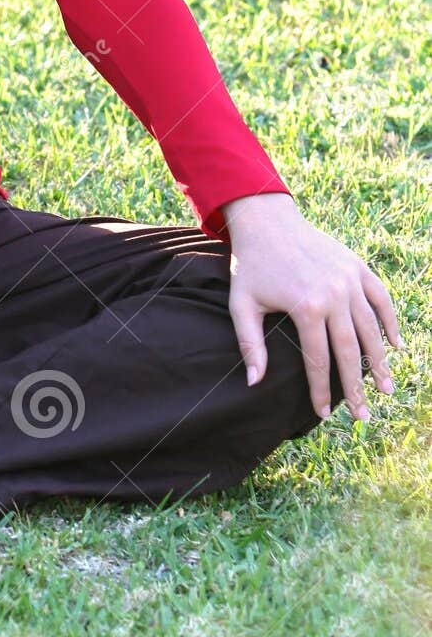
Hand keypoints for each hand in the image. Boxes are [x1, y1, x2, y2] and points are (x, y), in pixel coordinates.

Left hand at [223, 194, 401, 421]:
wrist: (266, 220)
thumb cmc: (251, 265)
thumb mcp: (241, 304)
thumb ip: (249, 344)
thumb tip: (254, 383)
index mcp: (305, 307)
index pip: (318, 360)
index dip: (320, 390)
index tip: (324, 413)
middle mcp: (333, 295)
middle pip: (350, 351)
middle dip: (357, 387)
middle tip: (364, 416)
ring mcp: (349, 280)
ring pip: (371, 328)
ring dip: (380, 361)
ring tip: (386, 388)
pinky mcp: (357, 267)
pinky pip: (380, 298)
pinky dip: (390, 321)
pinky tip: (396, 345)